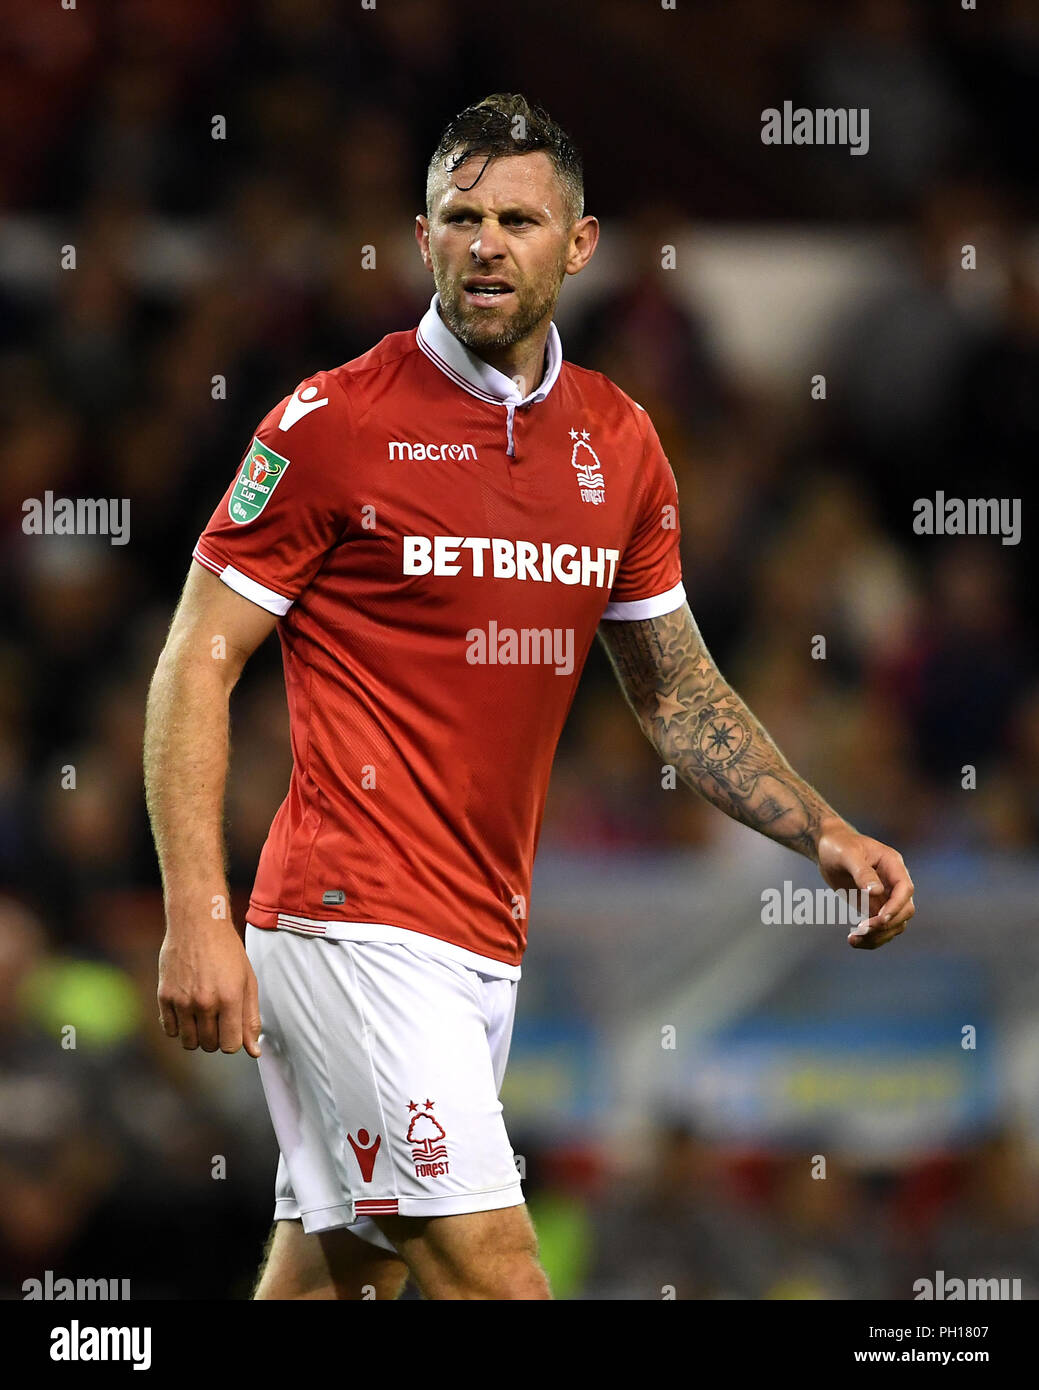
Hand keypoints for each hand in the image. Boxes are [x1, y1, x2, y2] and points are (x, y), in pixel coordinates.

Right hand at [158, 920, 261, 1054]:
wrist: (197, 923)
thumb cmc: (227, 951)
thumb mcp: (247, 981)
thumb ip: (251, 1017)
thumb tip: (254, 1051)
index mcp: (229, 998)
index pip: (230, 1046)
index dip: (233, 1041)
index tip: (232, 1027)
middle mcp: (204, 1002)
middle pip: (210, 1045)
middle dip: (217, 1037)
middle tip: (218, 1016)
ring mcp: (181, 1000)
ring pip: (189, 1042)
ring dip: (198, 1035)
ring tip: (203, 1014)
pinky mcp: (163, 996)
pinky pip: (170, 1030)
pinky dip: (179, 1026)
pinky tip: (187, 1009)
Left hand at [815, 821, 914, 949]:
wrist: (827, 848)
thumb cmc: (838, 845)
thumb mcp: (847, 854)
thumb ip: (862, 872)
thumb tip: (877, 892)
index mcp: (892, 864)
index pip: (905, 889)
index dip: (896, 906)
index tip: (880, 918)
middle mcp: (894, 882)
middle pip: (904, 910)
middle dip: (887, 924)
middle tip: (862, 930)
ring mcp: (886, 896)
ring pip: (894, 924)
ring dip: (878, 936)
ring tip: (853, 940)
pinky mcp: (874, 907)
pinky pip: (880, 928)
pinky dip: (870, 938)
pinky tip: (853, 940)